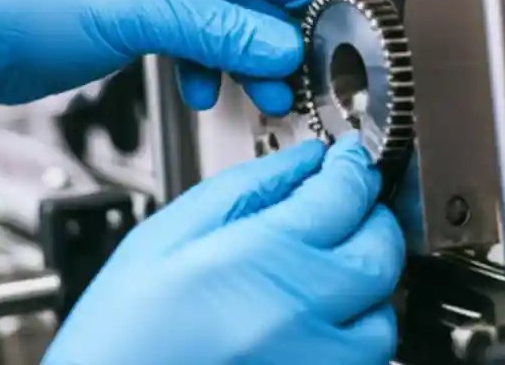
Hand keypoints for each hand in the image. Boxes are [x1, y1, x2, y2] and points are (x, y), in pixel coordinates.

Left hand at [0, 0, 341, 130]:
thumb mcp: (142, 11)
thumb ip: (220, 28)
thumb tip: (278, 42)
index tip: (333, 12)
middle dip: (266, 33)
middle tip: (298, 68)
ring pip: (215, 19)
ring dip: (237, 57)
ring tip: (262, 90)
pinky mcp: (129, 16)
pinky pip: (187, 38)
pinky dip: (202, 64)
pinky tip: (203, 88)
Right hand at [44, 133, 404, 364]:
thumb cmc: (122, 332)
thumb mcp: (168, 234)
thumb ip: (247, 188)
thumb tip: (304, 160)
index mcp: (262, 259)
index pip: (346, 195)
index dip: (354, 168)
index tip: (350, 160)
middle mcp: (300, 316)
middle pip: (381, 253)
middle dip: (370, 222)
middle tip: (344, 210)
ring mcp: (315, 363)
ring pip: (382, 314)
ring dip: (366, 285)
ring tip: (321, 273)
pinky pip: (363, 361)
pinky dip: (351, 334)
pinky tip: (310, 320)